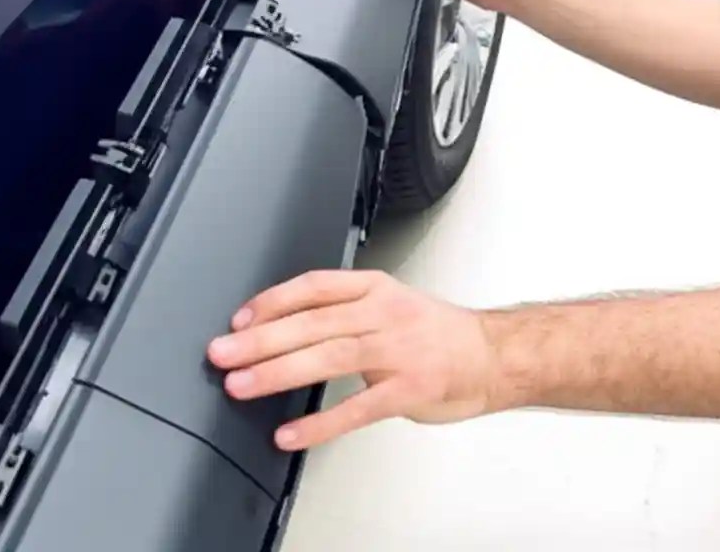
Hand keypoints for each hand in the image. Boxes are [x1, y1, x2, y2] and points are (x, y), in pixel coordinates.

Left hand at [207, 270, 503, 450]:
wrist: (496, 355)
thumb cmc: (438, 333)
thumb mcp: (389, 303)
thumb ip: (342, 312)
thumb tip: (282, 328)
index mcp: (374, 289)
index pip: (313, 287)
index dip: (271, 301)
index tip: (238, 319)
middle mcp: (384, 314)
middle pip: (312, 323)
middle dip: (260, 339)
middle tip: (222, 354)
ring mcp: (398, 351)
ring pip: (328, 357)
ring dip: (278, 372)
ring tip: (241, 386)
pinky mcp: (409, 389)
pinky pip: (356, 409)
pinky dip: (319, 423)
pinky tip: (290, 433)